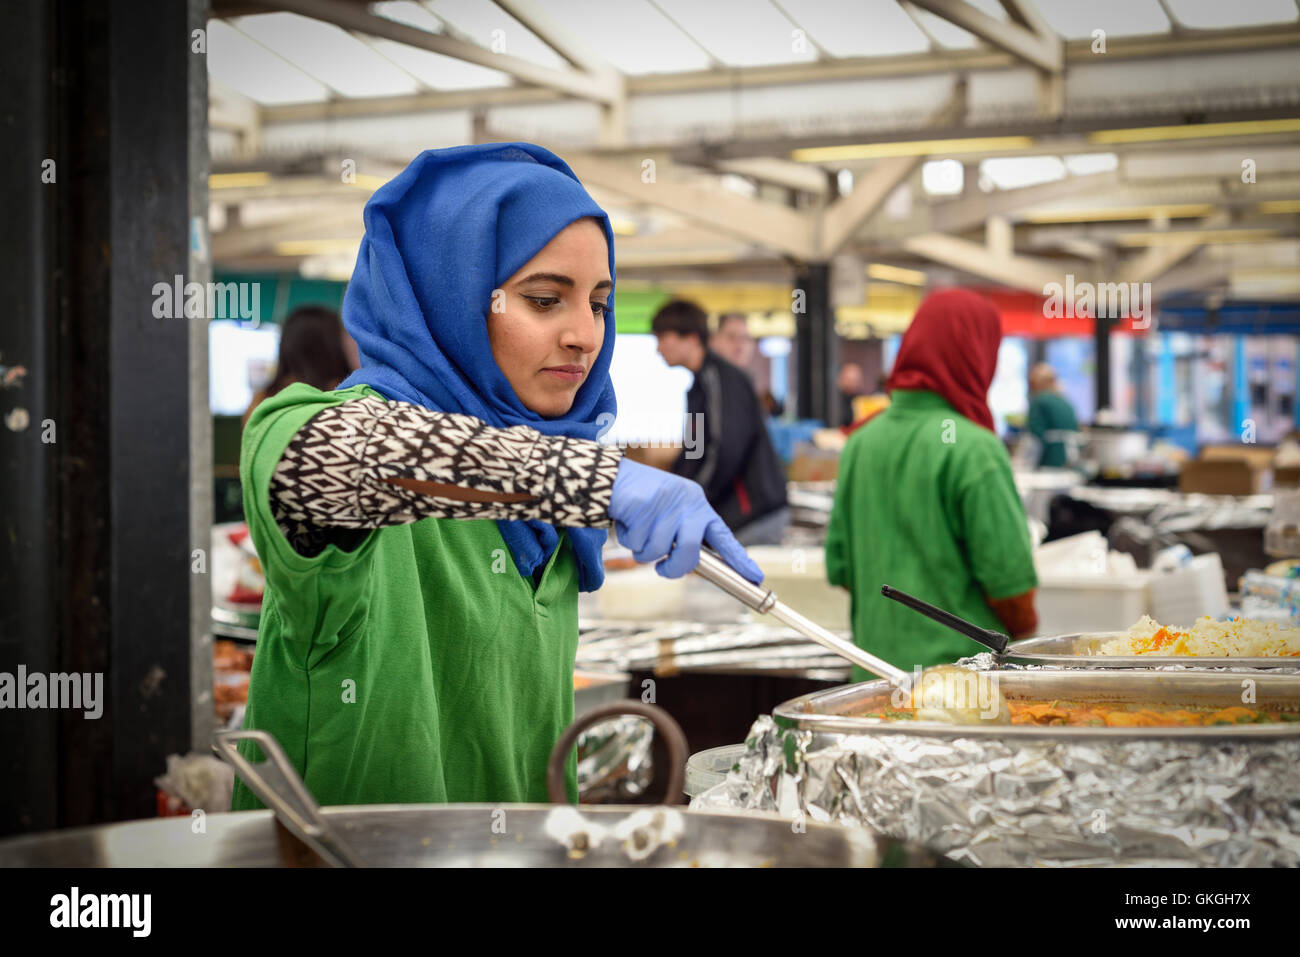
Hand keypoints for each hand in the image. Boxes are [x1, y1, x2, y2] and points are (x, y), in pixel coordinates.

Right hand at [608, 459, 762, 582]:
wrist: (612, 477)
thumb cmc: (643, 503)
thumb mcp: (670, 514)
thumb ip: (682, 536)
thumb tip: (688, 565)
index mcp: (697, 505)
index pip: (722, 535)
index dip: (739, 558)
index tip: (756, 577)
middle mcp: (687, 503)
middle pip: (689, 551)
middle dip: (674, 567)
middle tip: (663, 568)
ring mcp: (665, 504)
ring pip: (657, 551)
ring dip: (643, 550)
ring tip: (637, 530)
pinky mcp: (643, 506)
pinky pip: (637, 543)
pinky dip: (628, 539)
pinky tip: (627, 521)